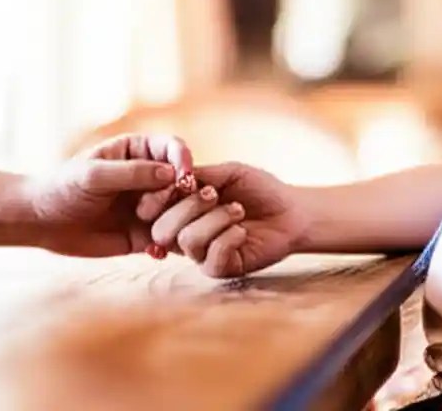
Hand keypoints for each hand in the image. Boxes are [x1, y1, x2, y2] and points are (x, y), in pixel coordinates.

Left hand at [24, 134, 194, 256]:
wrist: (42, 222)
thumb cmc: (63, 188)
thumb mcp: (93, 175)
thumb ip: (132, 173)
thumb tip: (172, 174)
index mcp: (137, 151)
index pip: (173, 148)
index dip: (183, 159)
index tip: (182, 177)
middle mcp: (148, 177)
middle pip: (183, 181)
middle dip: (176, 196)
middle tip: (147, 211)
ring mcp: (149, 205)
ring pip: (181, 210)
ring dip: (176, 222)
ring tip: (153, 234)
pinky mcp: (145, 233)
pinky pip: (169, 238)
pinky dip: (169, 245)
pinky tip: (154, 251)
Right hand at [139, 162, 309, 277]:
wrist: (291, 211)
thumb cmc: (260, 189)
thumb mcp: (228, 173)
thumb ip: (200, 175)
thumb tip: (174, 177)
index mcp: (181, 209)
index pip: (150, 211)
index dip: (156, 199)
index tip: (178, 183)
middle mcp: (186, 233)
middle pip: (160, 230)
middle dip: (187, 208)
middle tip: (214, 194)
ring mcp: (202, 254)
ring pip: (187, 241)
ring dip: (214, 220)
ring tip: (237, 210)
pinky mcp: (221, 269)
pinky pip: (210, 259)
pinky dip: (227, 238)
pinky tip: (242, 231)